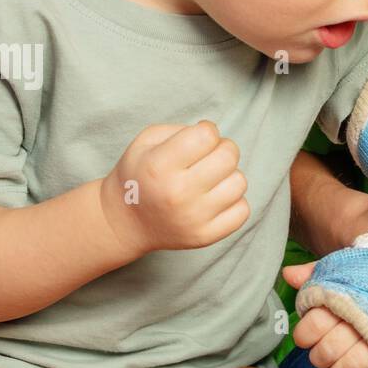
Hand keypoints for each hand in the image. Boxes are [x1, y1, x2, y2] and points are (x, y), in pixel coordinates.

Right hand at [99, 121, 247, 257]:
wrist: (125, 222)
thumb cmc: (140, 174)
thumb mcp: (146, 142)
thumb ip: (181, 130)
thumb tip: (215, 135)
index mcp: (159, 165)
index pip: (207, 136)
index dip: (207, 131)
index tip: (198, 140)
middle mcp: (177, 193)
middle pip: (228, 157)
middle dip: (223, 149)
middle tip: (209, 157)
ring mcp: (193, 218)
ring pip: (239, 182)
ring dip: (229, 176)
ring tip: (210, 180)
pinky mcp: (205, 237)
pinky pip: (243, 210)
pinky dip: (234, 201)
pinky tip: (215, 199)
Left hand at [282, 261, 367, 367]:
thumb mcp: (347, 269)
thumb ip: (317, 273)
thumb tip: (289, 274)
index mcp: (349, 298)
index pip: (315, 324)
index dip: (305, 334)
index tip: (306, 336)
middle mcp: (366, 321)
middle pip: (330, 349)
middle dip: (319, 356)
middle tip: (320, 354)